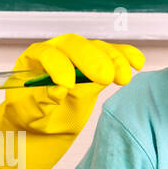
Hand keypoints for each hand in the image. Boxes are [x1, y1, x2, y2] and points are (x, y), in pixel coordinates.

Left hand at [0, 34, 143, 134]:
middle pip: (74, 45)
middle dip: (91, 60)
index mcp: (34, 58)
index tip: (67, 85)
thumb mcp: (30, 112)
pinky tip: (137, 63)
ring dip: (113, 60)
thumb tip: (57, 90)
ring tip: (123, 78)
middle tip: (105, 78)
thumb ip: (41, 100)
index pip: (47, 54)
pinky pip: (112, 54)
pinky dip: (126, 57)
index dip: (58, 67)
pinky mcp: (96, 63)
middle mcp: (56, 50)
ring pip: (96, 48)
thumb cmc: (33, 115)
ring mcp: (77, 55)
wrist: (44, 123)